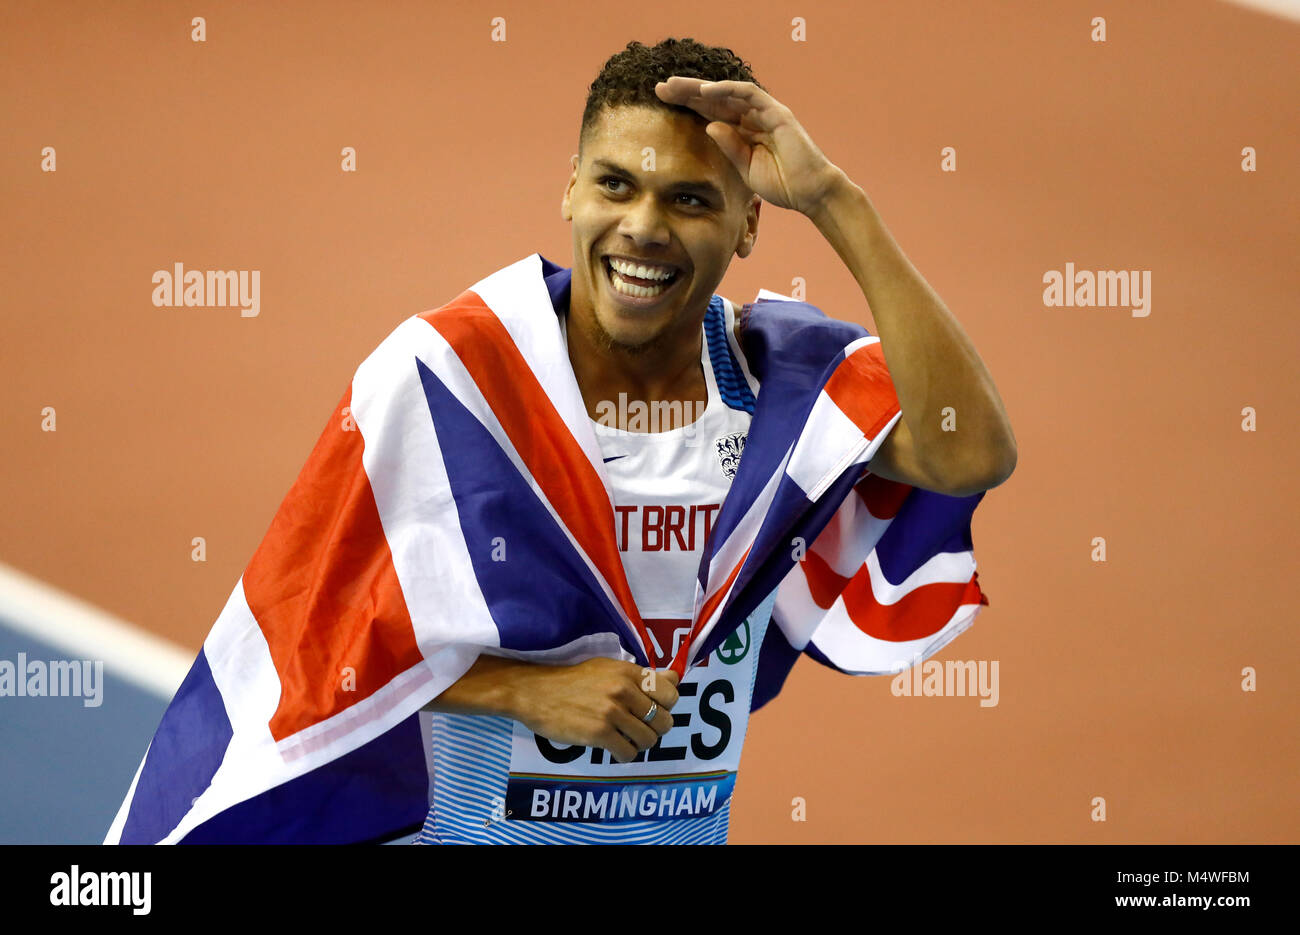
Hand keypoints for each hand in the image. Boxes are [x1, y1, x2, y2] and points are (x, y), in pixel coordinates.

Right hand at [511, 658, 679, 763]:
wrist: (535, 692)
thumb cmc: (572, 681)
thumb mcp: (609, 668)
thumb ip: (641, 676)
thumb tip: (676, 679)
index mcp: (629, 672)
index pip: (671, 693)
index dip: (666, 706)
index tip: (652, 710)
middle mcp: (624, 690)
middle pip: (664, 720)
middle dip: (655, 729)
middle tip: (639, 728)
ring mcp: (612, 712)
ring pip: (649, 740)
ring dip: (640, 744)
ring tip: (625, 739)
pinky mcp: (599, 733)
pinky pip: (628, 753)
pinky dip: (625, 755)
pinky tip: (614, 748)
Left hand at [655, 76, 844, 216]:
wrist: (809, 192)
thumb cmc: (781, 183)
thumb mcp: (745, 168)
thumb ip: (729, 147)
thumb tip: (708, 126)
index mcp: (743, 131)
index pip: (710, 112)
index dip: (687, 105)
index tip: (662, 101)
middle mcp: (752, 117)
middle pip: (715, 99)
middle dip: (687, 92)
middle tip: (660, 87)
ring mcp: (765, 112)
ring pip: (728, 91)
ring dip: (702, 87)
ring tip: (676, 86)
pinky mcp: (777, 112)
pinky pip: (750, 94)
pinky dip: (728, 89)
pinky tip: (707, 91)